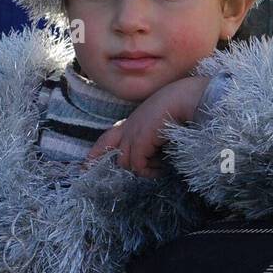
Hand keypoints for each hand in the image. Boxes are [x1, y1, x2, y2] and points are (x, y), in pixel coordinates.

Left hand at [86, 75, 209, 176]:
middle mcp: (129, 127)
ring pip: (125, 163)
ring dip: (142, 170)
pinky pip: (137, 165)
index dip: (96, 151)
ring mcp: (132, 133)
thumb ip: (154, 135)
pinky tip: (161, 168)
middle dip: (108, 163)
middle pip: (109, 149)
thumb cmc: (181, 107)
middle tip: (112, 174)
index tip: (86, 164)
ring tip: (159, 168)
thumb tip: (156, 154)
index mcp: (134, 121)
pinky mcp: (139, 141)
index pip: (108, 137)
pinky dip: (149, 171)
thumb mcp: (162, 123)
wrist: (186, 99)